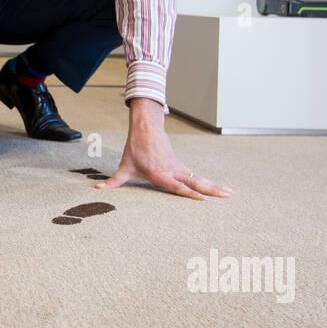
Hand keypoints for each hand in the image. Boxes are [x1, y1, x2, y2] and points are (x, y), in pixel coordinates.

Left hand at [96, 99, 230, 199]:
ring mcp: (178, 167)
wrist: (146, 128)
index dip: (189, 193)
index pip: (176, 186)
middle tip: (226, 195)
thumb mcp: (124, 166)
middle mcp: (172, 170)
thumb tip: (98, 190)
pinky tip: (217, 189)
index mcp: (159, 173)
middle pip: (194, 182)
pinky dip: (207, 182)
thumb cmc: (135, 148)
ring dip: (214, 186)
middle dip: (210, 190)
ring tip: (228, 193)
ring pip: (198, 178)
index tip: (203, 199)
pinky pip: (195, 176)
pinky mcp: (180, 165)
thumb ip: (114, 181)